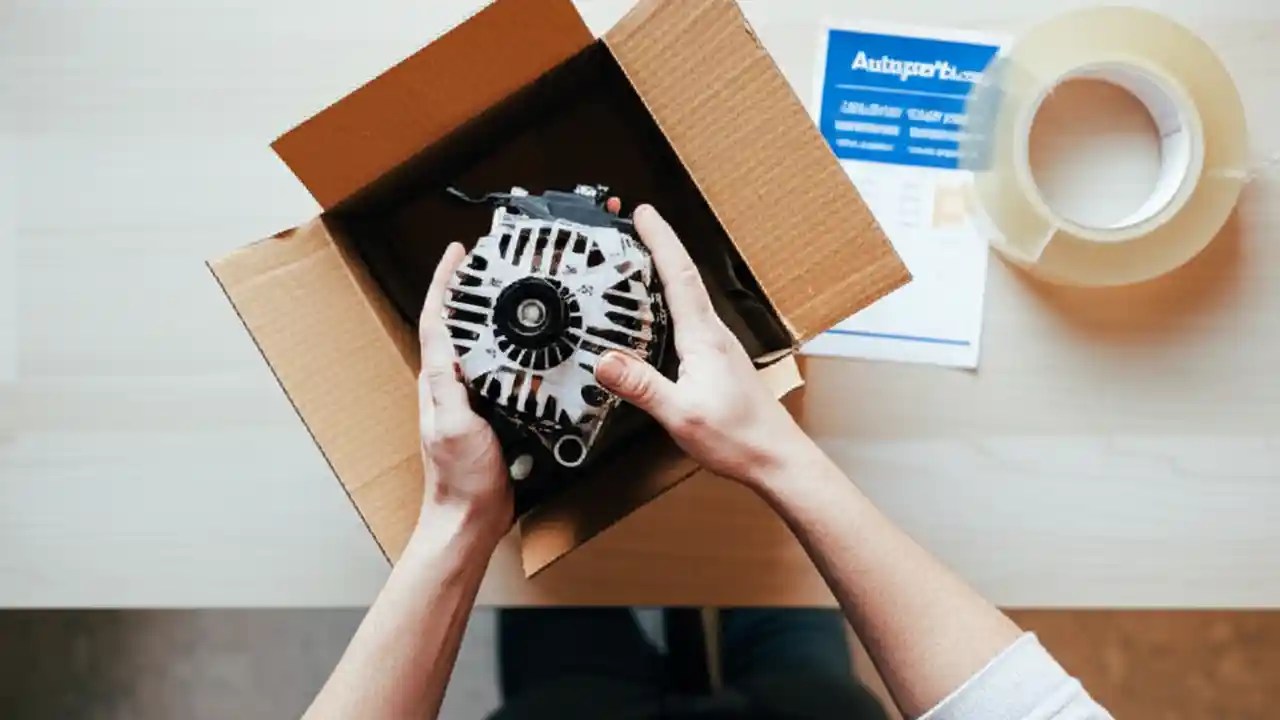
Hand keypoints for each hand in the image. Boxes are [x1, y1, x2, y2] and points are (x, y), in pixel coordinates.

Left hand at [416, 242, 512, 543]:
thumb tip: (446, 341)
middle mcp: (450, 386)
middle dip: (467, 289)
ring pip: (480, 347)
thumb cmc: (459, 480)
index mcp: (436, 382)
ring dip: (491, 316)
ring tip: (510, 292)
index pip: (437, 319)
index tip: (458, 253)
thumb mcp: (455, 425)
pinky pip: (503, 374)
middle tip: (487, 262)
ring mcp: (471, 401)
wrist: (472, 519)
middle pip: (457, 325)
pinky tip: (531, 348)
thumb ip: (448, 385)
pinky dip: (513, 352)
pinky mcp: (492, 416)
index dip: (445, 282)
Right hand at [594, 205, 817, 488]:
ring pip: (688, 299)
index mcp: (704, 337)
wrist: (777, 458)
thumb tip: (605, 360)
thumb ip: (641, 386)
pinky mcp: (718, 363)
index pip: (679, 275)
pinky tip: (662, 317)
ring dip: (666, 273)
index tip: (643, 213)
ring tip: (641, 261)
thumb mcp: (681, 413)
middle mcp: (714, 335)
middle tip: (634, 226)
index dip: (660, 240)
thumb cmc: (740, 437)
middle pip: (683, 278)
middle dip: (659, 247)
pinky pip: (690, 321)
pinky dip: (671, 305)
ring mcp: (718, 347)